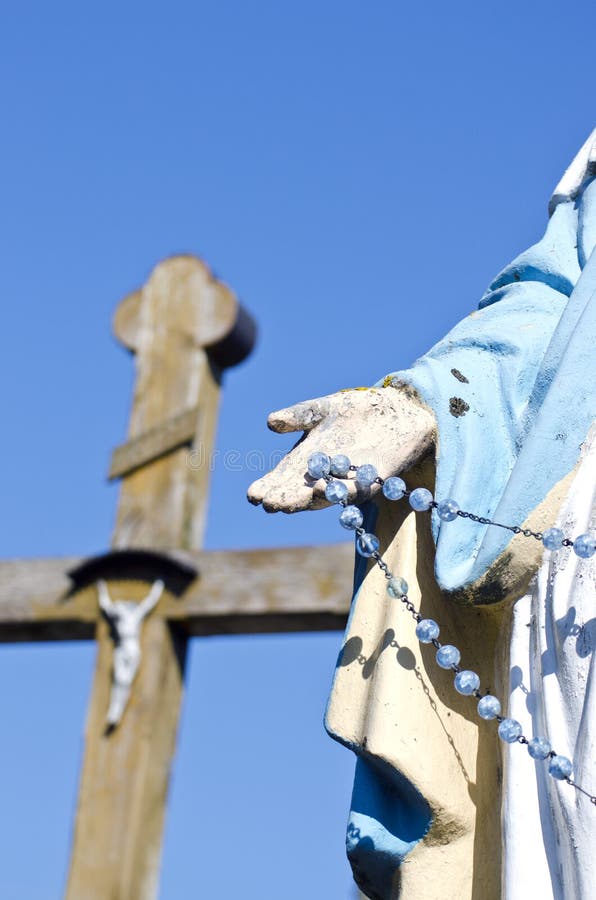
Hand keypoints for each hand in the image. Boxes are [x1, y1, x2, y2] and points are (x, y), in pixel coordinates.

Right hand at [247, 387, 434, 512]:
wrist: (400, 409)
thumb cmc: (358, 410)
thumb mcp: (322, 408)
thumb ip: (298, 416)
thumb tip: (270, 422)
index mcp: (308, 459)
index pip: (284, 477)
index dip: (269, 486)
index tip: (253, 494)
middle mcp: (326, 474)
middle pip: (300, 491)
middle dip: (284, 497)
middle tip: (267, 502)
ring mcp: (349, 479)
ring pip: (324, 495)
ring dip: (305, 500)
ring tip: (285, 504)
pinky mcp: (375, 479)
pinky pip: (356, 489)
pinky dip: (340, 491)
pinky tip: (324, 490)